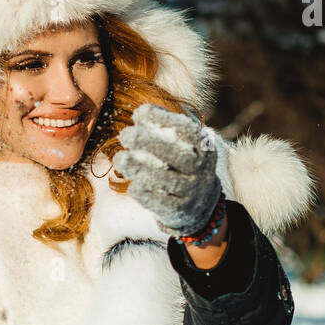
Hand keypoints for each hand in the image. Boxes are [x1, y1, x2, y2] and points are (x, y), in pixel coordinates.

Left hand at [111, 103, 221, 237]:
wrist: (199, 206)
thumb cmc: (181, 166)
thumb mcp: (182, 146)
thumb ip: (164, 130)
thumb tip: (140, 114)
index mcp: (204, 148)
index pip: (188, 130)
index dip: (164, 120)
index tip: (139, 113)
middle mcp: (202, 170)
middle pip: (179, 155)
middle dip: (150, 142)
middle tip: (125, 134)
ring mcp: (192, 192)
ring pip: (168, 179)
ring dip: (141, 168)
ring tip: (120, 158)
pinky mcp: (180, 211)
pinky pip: (162, 202)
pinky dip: (146, 193)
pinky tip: (132, 185)